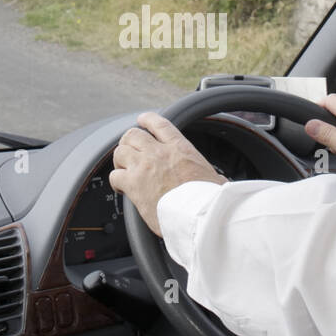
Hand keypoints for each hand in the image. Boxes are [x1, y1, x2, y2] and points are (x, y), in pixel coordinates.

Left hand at [109, 112, 227, 235]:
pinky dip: (116, 182)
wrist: (198, 216)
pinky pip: (115, 176)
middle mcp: (159, 153)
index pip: (159, 124)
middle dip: (128, 142)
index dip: (147, 119)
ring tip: (123, 170)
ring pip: (120, 152)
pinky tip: (121, 189)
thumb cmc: (209, 201)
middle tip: (129, 152)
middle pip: (133, 135)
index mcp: (180, 148)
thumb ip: (212, 175)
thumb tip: (220, 182)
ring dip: (120, 161)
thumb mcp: (215, 179)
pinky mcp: (133, 185)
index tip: (142, 120)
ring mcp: (144, 167)